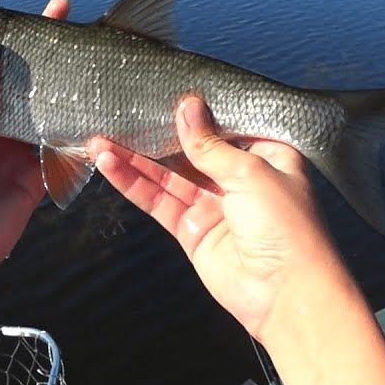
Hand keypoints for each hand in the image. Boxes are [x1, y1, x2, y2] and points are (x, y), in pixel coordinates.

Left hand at [0, 0, 69, 294]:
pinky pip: (61, 138)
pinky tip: (92, 90)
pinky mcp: (39, 167)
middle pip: (14, 72)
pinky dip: (76, 118)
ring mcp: (14, 142)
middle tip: (61, 9)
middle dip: (34, 41)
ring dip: (59, 72)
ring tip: (80, 37)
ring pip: (41, 98)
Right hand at [89, 96, 351, 341]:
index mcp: (270, 156)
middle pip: (194, 149)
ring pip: (169, 175)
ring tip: (99, 136)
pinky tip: (109, 163)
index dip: (199, 110)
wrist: (286, 294)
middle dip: (160, 132)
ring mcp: (215, 205)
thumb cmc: (286, 227)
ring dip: (136, 157)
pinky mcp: (194, 230)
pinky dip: (134, 183)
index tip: (165, 89)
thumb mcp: (251, 172)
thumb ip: (211, 144)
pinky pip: (160, 201)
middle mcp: (242, 179)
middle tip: (123, 110)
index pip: (228, 125)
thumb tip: (188, 106)